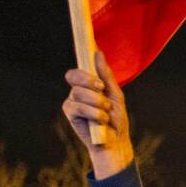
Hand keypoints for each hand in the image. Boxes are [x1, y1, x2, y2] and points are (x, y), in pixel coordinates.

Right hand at [62, 50, 135, 178]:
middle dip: (89, 80)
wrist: (115, 142)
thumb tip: (98, 52)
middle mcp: (78, 90)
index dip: (82, 54)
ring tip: (106, 112)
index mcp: (89, 84)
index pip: (81, 65)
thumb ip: (106, 75)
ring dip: (96, 102)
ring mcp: (72, 101)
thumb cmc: (116, 119)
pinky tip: (100, 120)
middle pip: (73, 75)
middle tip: (101, 89)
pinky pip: (77, 106)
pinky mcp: (69, 113)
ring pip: (78, 92)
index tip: (90, 44)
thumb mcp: (115, 95)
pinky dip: (93, 112)